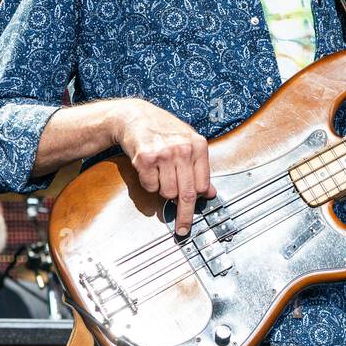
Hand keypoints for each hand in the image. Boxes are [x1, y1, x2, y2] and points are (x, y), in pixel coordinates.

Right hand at [107, 99, 215, 235]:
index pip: (203, 185)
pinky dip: (149, 184)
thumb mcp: (188, 143)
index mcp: (198, 146)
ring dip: (163, 191)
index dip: (198, 202)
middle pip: (187, 194)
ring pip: (167, 192)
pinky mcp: (145, 159)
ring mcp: (164, 154)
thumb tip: (210, 193)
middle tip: (182, 229)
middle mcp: (183, 149)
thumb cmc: (164, 130)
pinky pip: (150, 187)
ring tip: (161, 175)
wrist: (135, 117)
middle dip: (184, 215)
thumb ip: (200, 169)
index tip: (194, 215)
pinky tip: (149, 169)